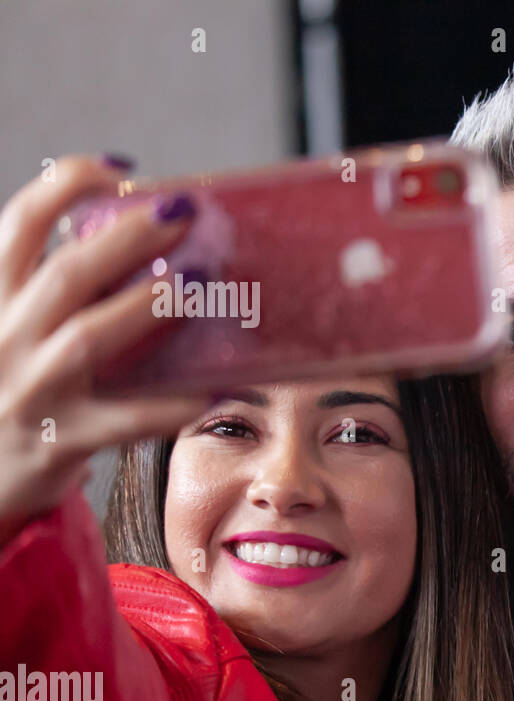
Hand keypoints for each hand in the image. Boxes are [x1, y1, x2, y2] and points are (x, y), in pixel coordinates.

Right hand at [0, 154, 211, 546]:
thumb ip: (55, 289)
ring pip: (89, 337)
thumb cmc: (12, 389)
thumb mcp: (11, 327)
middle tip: (184, 211)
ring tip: (199, 283)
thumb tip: (142, 237)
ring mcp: (31, 390)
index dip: (66, 184)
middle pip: (65, 272)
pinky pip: (128, 420)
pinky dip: (173, 404)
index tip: (121, 168)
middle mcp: (2, 337)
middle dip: (128, 236)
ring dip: (148, 305)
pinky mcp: (62, 441)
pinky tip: (215, 387)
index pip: (17, 223)